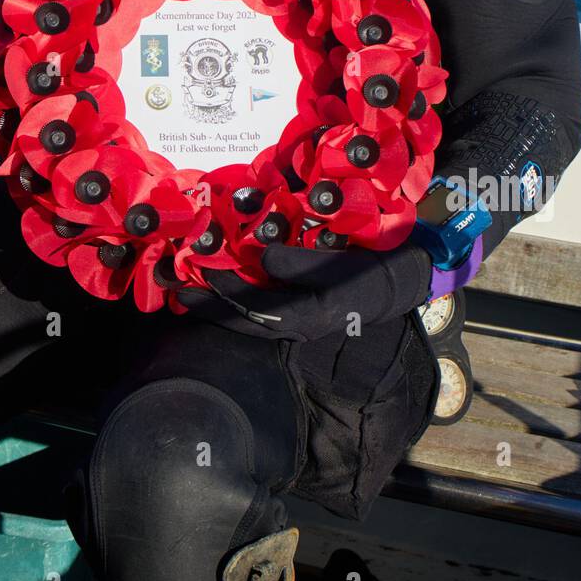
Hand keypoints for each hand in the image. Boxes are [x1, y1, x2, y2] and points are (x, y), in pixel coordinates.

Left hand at [177, 242, 432, 342]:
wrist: (405, 278)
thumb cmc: (375, 269)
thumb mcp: (343, 265)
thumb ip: (302, 264)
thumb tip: (260, 256)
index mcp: (307, 317)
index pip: (253, 312)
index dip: (221, 297)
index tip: (192, 278)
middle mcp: (298, 324)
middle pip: (245, 320)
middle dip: (210, 305)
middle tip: (175, 287)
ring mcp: (299, 317)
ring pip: (251, 315)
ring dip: (220, 301)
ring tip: (190, 284)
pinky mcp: (302, 306)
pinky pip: (264, 304)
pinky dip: (240, 294)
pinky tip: (225, 280)